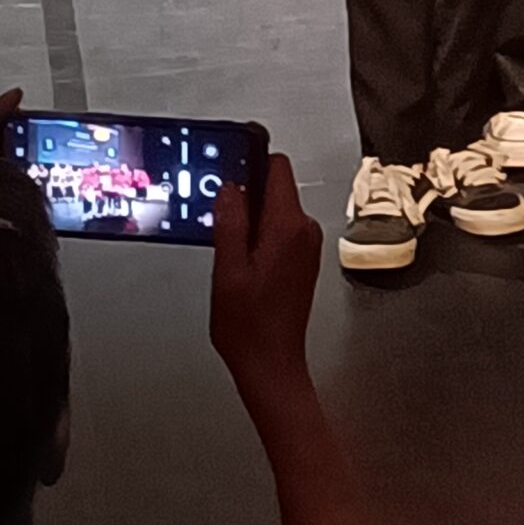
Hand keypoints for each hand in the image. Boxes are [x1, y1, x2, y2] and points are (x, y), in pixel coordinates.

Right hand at [209, 154, 320, 404]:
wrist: (272, 364)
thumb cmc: (249, 327)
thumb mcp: (227, 271)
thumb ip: (230, 223)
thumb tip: (231, 188)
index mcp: (288, 228)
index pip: (278, 169)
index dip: (253, 160)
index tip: (230, 162)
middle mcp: (305, 231)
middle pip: (276, 188)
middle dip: (247, 196)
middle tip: (217, 217)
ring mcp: (307, 246)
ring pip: (276, 211)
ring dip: (251, 220)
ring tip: (227, 248)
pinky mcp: (302, 260)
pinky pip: (280, 230)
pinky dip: (259, 235)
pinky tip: (240, 260)